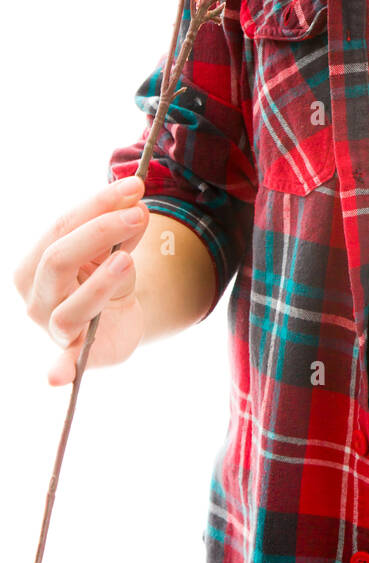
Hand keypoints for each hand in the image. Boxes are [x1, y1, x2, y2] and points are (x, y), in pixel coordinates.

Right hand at [13, 176, 150, 384]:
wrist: (116, 317)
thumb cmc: (105, 274)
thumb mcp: (117, 246)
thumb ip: (124, 226)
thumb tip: (136, 201)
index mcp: (36, 261)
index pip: (62, 225)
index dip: (98, 203)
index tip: (135, 185)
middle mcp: (36, 296)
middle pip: (59, 258)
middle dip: (100, 231)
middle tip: (139, 213)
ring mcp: (54, 329)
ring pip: (68, 307)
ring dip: (98, 283)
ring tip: (126, 261)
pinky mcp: (78, 355)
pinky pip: (65, 365)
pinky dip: (60, 370)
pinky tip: (57, 377)